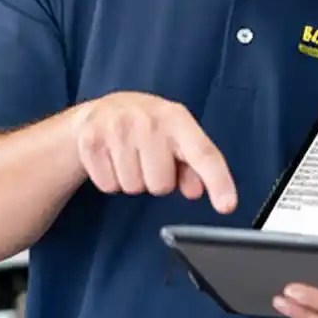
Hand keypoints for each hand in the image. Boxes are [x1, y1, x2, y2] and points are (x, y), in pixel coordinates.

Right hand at [72, 91, 236, 212]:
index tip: (227, 205)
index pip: (203, 153)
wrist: (100, 112)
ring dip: (132, 180)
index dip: (218, 181)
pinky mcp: (91, 142)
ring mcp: (116, 129)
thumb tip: (196, 189)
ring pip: (133, 188)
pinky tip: (112, 160)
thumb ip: (192, 164)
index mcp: (175, 117)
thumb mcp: (175, 137)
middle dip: (156, 180)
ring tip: (129, 157)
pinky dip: (110, 180)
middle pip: (161, 185)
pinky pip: (108, 186)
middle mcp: (146, 120)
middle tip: (148, 160)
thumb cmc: (146, 127)